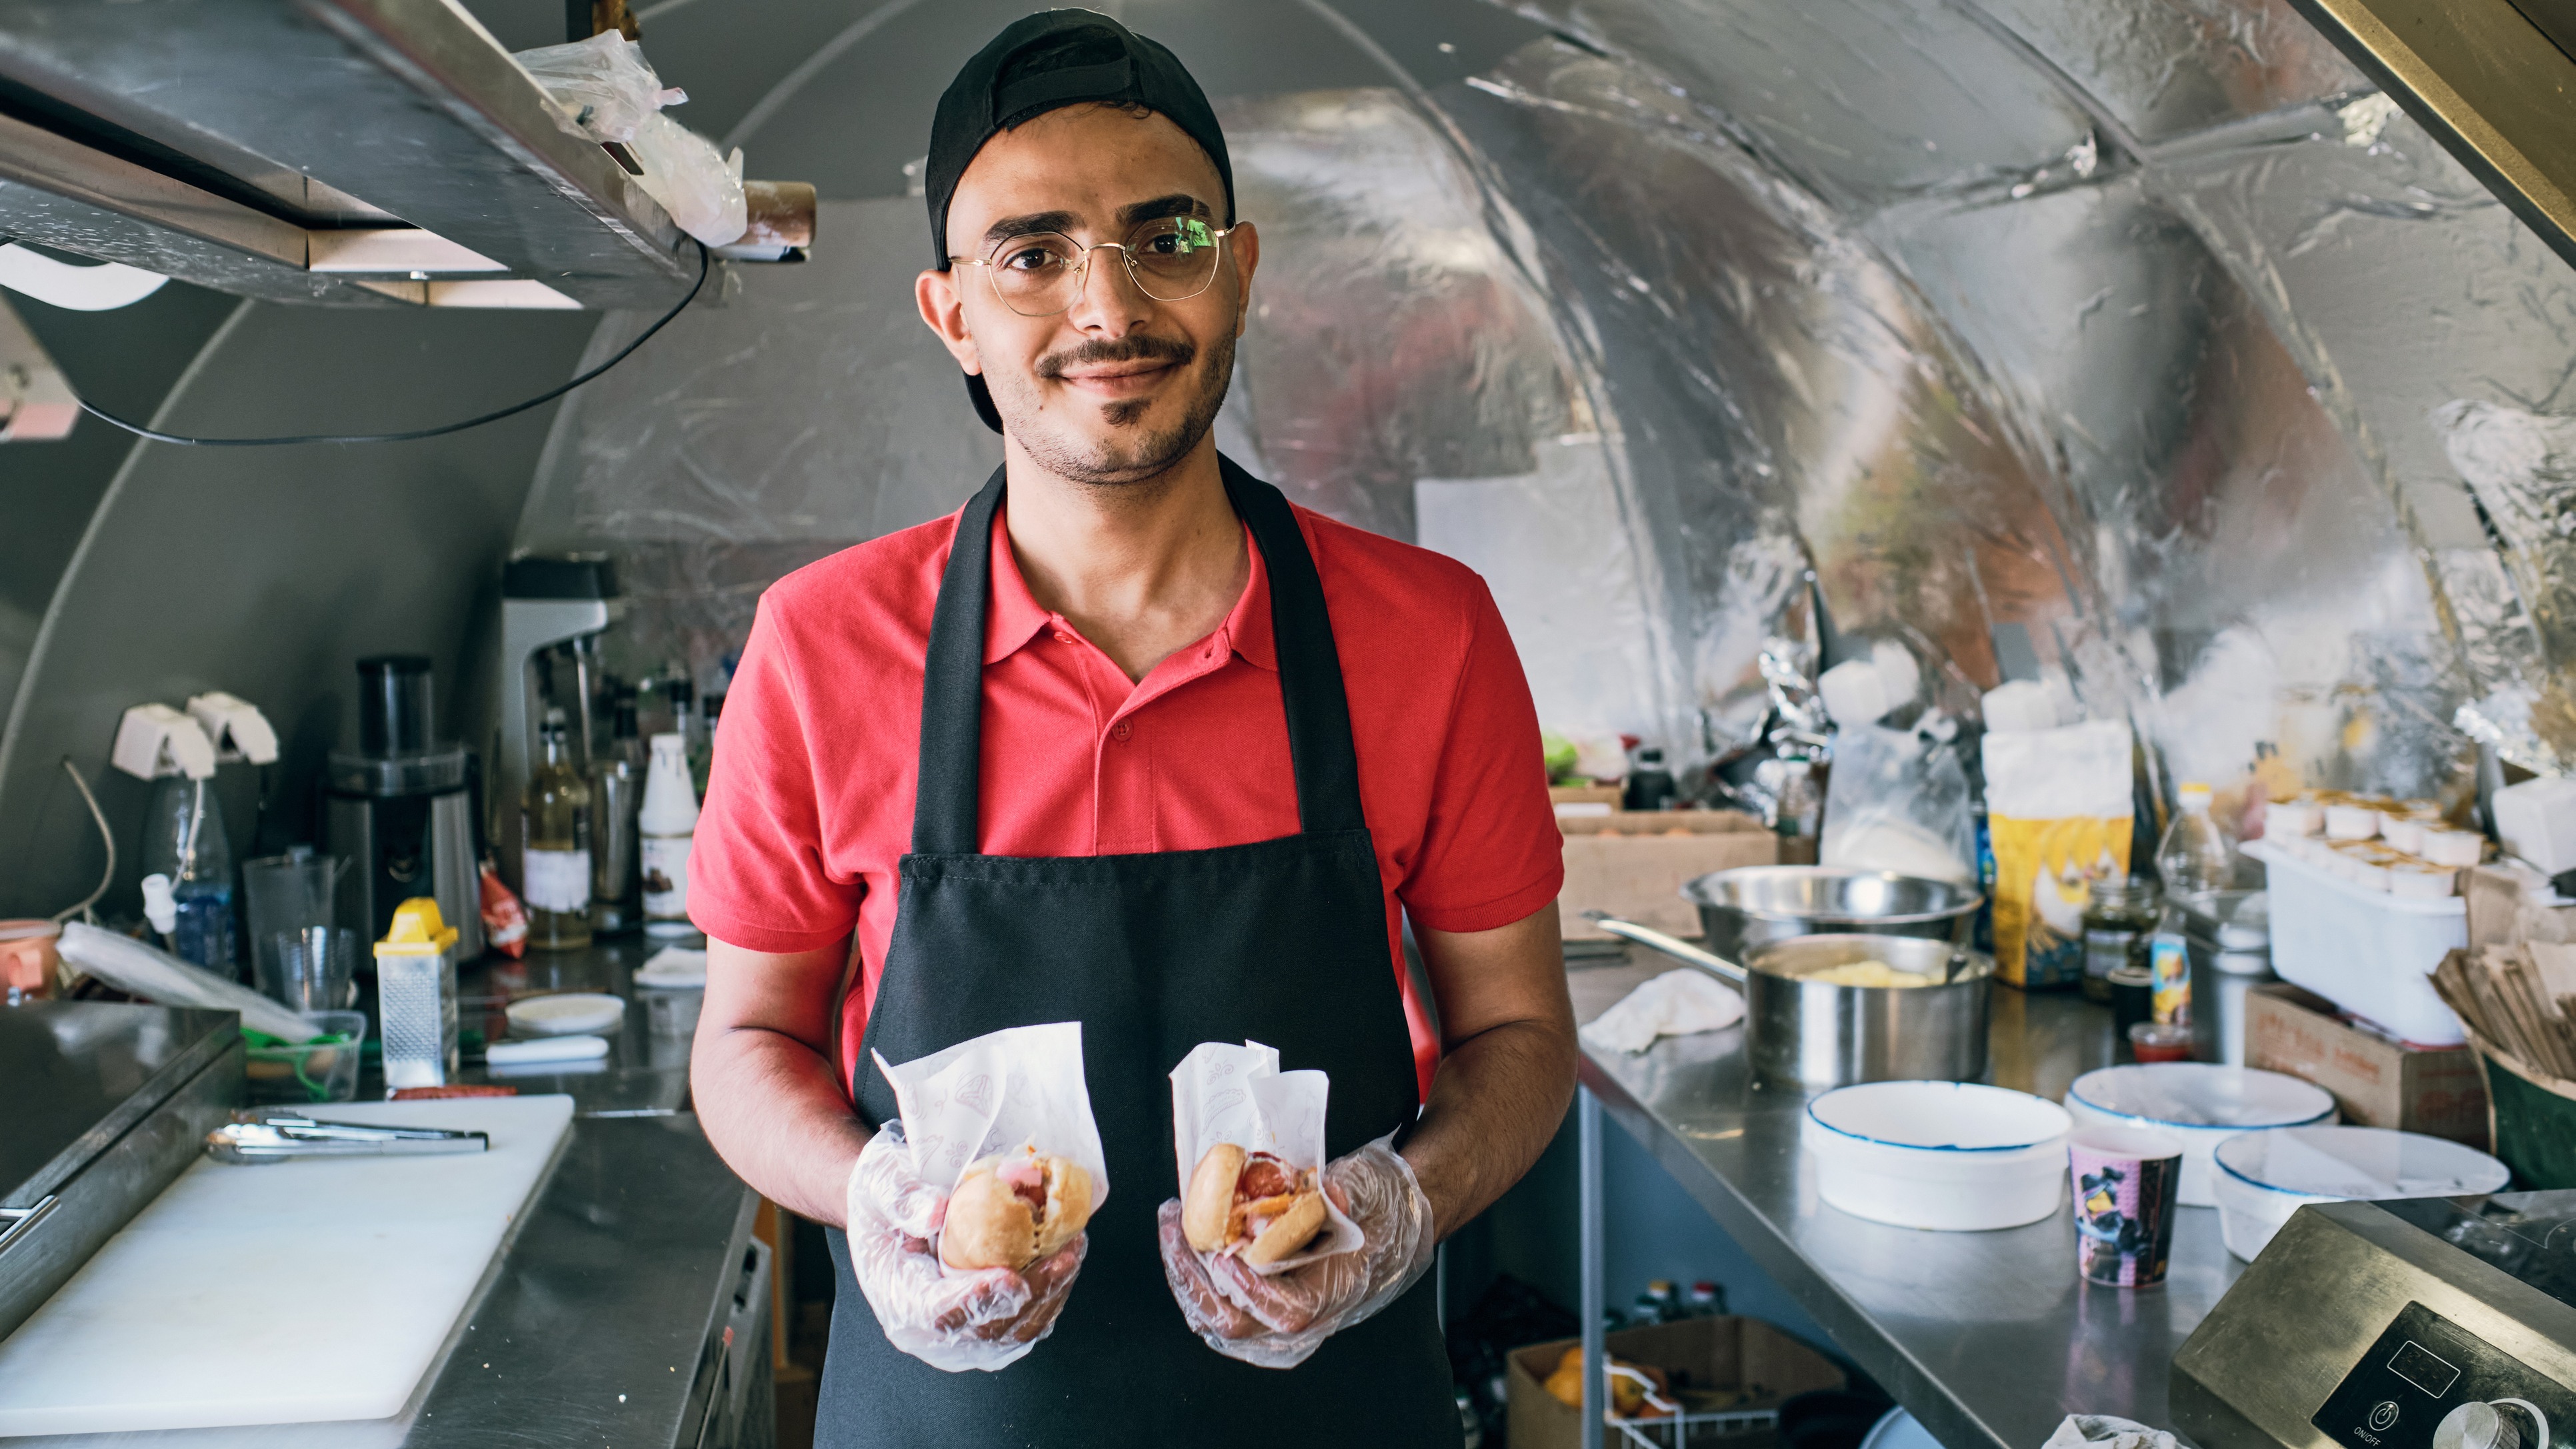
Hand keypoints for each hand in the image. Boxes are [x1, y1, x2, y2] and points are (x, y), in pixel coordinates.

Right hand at [846, 1121, 1086, 1371]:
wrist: (888, 1211)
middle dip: (1031, 1294)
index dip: (974, 1300)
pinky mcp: (989, 1321)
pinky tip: (1068, 1255)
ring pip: (1014, 1331)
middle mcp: (929, 1327)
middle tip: (1062, 1254)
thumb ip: (903, 1197)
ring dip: (1050, 1293)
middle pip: (985, 1329)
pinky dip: (1052, 1291)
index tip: (1009, 1278)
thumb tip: (936, 1211)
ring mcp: (962, 1329)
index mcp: (899, 1297)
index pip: (936, 1313)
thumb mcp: (881, 1184)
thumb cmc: (883, 1200)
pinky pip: (1026, 1320)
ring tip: (1073, 1249)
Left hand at [1156, 1131, 1434, 1368]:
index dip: (1253, 1293)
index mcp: (1328, 1294)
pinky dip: (1190, 1268)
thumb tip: (1328, 1191)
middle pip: (1235, 1321)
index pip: (1286, 1314)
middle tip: (1177, 1232)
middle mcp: (1296, 1314)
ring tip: (1171, 1224)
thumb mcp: (1368, 1196)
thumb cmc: (1373, 1211)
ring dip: (1185, 1272)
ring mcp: (1269, 1311)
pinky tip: (1179, 1232)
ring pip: (1214, 1313)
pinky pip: (1211, 1298)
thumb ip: (1347, 1195)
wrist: (1379, 1222)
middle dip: (1196, 1278)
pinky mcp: (1250, 1299)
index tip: (1227, 1260)